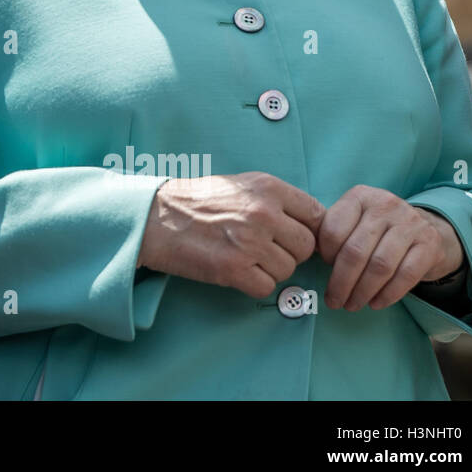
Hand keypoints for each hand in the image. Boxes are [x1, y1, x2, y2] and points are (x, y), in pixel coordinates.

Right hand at [137, 172, 324, 299]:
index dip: (310, 230)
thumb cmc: (196, 200)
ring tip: (245, 257)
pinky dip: (254, 284)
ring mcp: (249, 242)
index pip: (317, 215)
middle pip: (306, 247)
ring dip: (270, 270)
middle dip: (290, 252)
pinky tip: (237, 271)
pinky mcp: (233, 269)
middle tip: (265, 250)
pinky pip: (266, 287)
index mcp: (268, 188)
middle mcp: (263, 213)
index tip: (295, 237)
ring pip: (288, 270)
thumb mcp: (239, 184)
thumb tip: (309, 223)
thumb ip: (275, 200)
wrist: (155, 217)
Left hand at [317, 186, 463, 311]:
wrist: (426, 228)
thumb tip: (308, 255)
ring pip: (380, 265)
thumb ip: (333, 232)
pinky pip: (406, 275)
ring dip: (362, 291)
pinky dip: (388, 294)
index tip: (325, 269)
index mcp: (360, 196)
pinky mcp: (430, 244)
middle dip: (341, 282)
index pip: (334, 229)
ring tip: (352, 305)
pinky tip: (376, 303)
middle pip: (355, 251)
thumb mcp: (354, 220)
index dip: (326, 255)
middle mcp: (385, 205)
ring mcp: (411, 223)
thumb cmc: (377, 229)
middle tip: (334, 301)